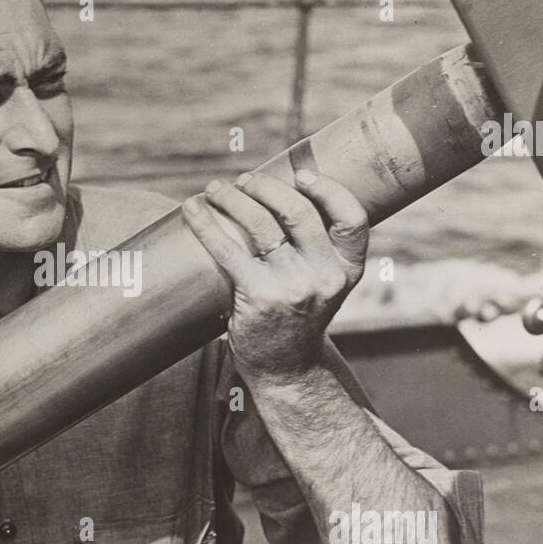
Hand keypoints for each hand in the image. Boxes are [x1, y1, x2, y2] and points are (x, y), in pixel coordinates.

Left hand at [181, 167, 368, 385]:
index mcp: (347, 269)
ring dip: (234, 198)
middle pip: (299, 213)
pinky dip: (206, 224)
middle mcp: (325, 277)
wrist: (285, 368)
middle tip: (245, 181)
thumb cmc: (297, 314)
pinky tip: (191, 209)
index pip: (352, 218)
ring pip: (262, 225)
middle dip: (267, 187)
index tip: (302, 175)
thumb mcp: (322, 282)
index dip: (328, 189)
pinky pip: (229, 250)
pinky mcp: (259, 298)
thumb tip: (281, 187)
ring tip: (216, 189)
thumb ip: (316, 246)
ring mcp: (293, 288)